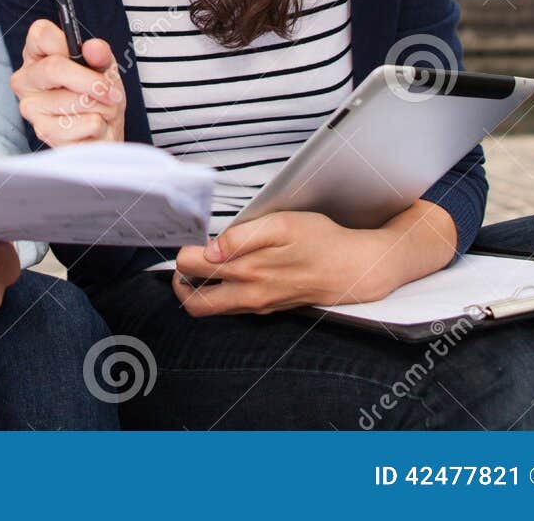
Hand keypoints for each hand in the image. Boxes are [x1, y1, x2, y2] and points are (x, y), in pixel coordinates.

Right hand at [9, 18, 124, 145]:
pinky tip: (92, 127)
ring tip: (99, 110)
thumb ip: (101, 54)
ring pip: (77, 100)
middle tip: (110, 91)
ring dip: (102, 107)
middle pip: (55, 67)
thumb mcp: (104, 67)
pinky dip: (99, 125)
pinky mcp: (44, 132)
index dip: (66, 42)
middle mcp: (26, 79)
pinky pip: (85, 123)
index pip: (41, 34)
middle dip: (93, 81)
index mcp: (37, 55)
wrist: (102, 132)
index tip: (87, 54)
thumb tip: (93, 47)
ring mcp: (31, 107)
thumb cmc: (96, 95)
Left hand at [172, 208, 442, 315]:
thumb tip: (210, 250)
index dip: (182, 251)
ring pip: (211, 308)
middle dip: (180, 281)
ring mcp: (256, 305)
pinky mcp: (266, 307)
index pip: (190, 269)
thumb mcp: (282, 225)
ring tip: (202, 263)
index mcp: (247, 270)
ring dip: (198, 288)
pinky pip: (231, 307)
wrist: (353, 269)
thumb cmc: (320, 241)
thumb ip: (242, 237)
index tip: (187, 238)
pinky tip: (226, 271)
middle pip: (194, 303)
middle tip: (184, 258)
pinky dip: (219, 292)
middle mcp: (248, 294)